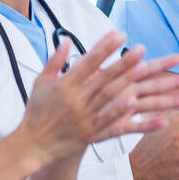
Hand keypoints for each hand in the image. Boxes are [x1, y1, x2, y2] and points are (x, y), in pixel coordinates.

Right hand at [21, 33, 178, 161]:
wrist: (33, 145)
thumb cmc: (38, 111)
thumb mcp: (41, 83)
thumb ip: (55, 61)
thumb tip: (67, 40)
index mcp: (65, 85)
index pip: (88, 63)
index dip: (105, 48)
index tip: (120, 34)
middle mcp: (77, 100)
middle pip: (105, 79)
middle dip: (123, 63)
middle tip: (142, 48)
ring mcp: (86, 118)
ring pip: (112, 99)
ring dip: (128, 83)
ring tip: (146, 70)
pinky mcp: (92, 134)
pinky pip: (114, 126)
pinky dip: (127, 117)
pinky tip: (140, 107)